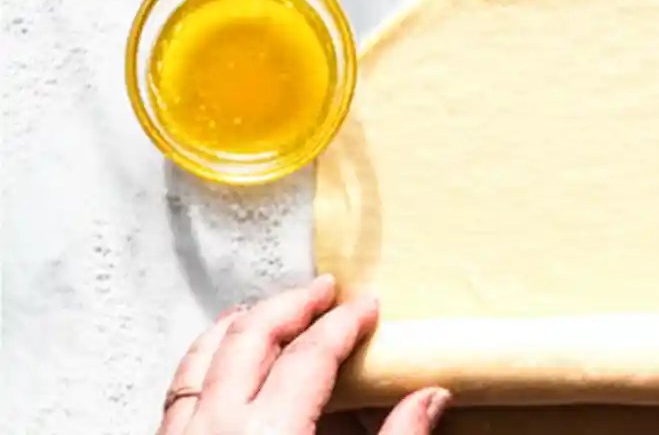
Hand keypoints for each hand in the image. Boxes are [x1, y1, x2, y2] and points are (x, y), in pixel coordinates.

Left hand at [158, 275, 450, 434]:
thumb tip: (429, 398)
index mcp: (270, 431)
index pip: (311, 354)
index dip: (345, 323)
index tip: (368, 306)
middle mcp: (217, 425)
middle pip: (252, 337)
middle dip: (292, 304)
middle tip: (325, 290)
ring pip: (203, 355)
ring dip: (240, 324)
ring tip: (265, 308)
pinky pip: (178, 388)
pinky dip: (203, 358)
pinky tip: (217, 359)